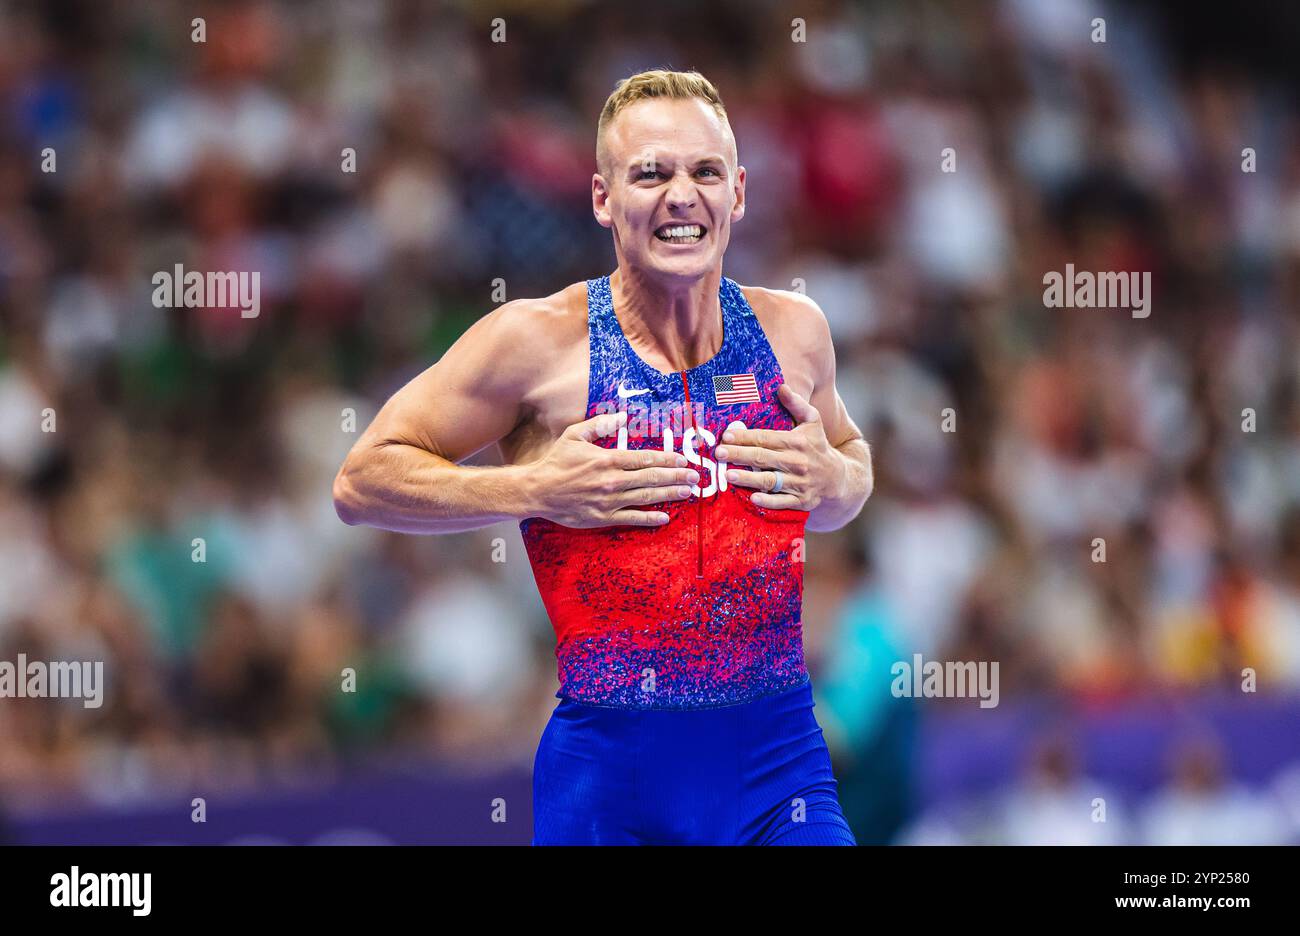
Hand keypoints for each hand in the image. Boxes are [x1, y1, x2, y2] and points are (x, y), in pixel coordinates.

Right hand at [531, 411, 700, 527]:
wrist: (537, 491)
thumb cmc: (556, 461)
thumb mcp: (574, 435)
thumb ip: (600, 424)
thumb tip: (623, 416)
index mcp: (608, 459)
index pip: (645, 458)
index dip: (668, 459)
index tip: (683, 459)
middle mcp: (613, 480)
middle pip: (652, 478)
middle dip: (677, 477)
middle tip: (695, 477)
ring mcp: (609, 501)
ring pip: (646, 497)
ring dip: (670, 494)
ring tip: (688, 492)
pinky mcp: (603, 518)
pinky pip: (632, 518)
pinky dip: (650, 518)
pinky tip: (665, 516)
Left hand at [713, 383, 845, 510]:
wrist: (839, 479)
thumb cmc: (819, 447)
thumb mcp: (813, 421)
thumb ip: (797, 404)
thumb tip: (781, 387)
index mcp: (797, 441)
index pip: (766, 438)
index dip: (745, 437)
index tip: (725, 435)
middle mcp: (797, 462)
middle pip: (763, 458)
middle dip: (739, 455)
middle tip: (718, 453)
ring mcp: (799, 483)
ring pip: (770, 480)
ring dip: (748, 478)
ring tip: (729, 475)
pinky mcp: (801, 501)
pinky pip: (783, 502)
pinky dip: (768, 501)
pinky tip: (753, 498)